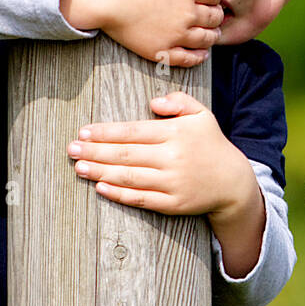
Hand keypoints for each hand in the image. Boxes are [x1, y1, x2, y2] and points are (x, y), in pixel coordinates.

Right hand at [60, 0, 222, 66]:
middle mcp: (187, 13)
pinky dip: (198, 57)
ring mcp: (175, 34)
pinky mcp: (161, 50)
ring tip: (213, 35)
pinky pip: (187, 58)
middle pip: (213, 18)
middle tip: (215, 16)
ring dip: (212, 36)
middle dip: (216, 16)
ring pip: (205, 39)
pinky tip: (201, 54)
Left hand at [67, 91, 256, 221]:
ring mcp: (172, 183)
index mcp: (176, 134)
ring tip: (79, 168)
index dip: (106, 132)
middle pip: (125, 155)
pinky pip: (141, 199)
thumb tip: (152, 102)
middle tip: (71, 149)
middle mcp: (172, 158)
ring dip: (100, 173)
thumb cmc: (211, 144)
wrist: (233, 182)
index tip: (84, 132)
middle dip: (95, 152)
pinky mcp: (172, 204)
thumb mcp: (201, 114)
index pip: (133, 132)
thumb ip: (178, 101)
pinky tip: (101, 188)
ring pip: (129, 177)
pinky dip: (119, 194)